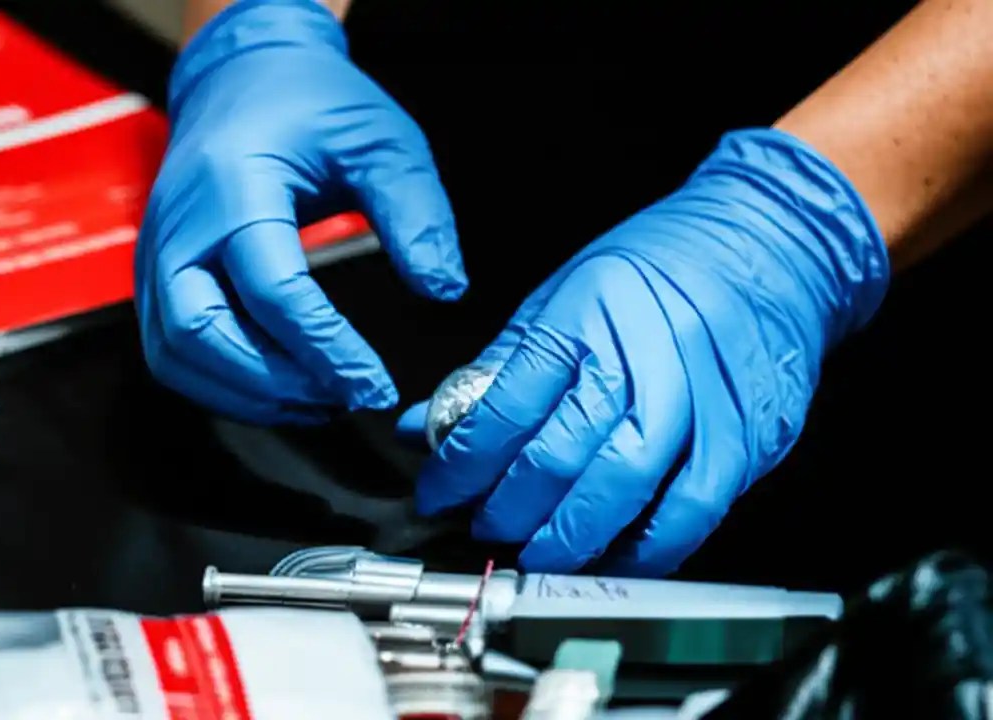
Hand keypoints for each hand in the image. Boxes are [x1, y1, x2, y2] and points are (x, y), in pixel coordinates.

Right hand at [136, 0, 466, 423]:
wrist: (242, 75)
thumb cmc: (308, 101)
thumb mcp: (381, 140)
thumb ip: (416, 213)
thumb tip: (443, 288)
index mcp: (233, 186)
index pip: (271, 289)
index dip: (325, 349)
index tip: (374, 384)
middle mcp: (179, 224)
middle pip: (200, 332)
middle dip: (272, 385)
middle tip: (342, 399)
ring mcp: (157, 251)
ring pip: (175, 354)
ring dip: (243, 395)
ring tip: (317, 403)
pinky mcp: (156, 274)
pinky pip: (172, 349)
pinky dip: (220, 384)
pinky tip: (279, 390)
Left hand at [399, 129, 889, 575]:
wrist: (772, 245)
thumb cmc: (663, 266)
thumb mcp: (562, 293)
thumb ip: (497, 369)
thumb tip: (425, 425)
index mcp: (582, 322)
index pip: (503, 412)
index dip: (460, 467)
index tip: (439, 492)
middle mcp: (639, 363)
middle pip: (557, 460)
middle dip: (507, 511)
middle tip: (487, 527)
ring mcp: (697, 403)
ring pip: (620, 493)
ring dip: (568, 541)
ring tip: (539, 553)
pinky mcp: (745, 437)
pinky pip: (690, 513)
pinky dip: (647, 549)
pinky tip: (614, 556)